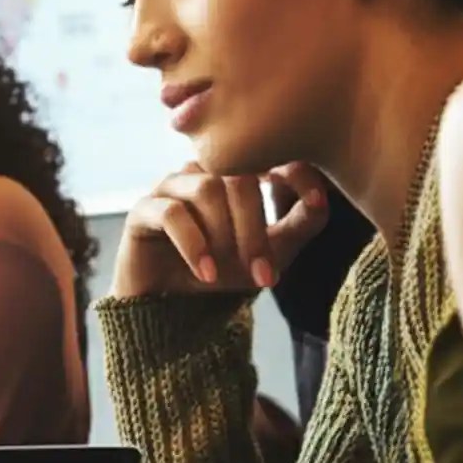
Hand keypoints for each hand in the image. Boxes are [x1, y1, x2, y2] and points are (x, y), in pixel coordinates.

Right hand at [111, 162, 329, 297]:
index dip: (295, 173)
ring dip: (224, 235)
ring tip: (227, 274)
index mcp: (234, 174)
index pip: (268, 154)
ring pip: (206, 189)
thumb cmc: (221, 273)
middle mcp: (201, 172)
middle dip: (255, 227)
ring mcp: (170, 187)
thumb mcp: (272, 252)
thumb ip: (300, 223)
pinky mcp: (142, 210)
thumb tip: (321, 197)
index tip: (313, 203)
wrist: (170, 309)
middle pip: (238, 177)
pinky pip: (172, 214)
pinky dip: (194, 245)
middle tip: (264, 272)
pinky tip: (206, 274)